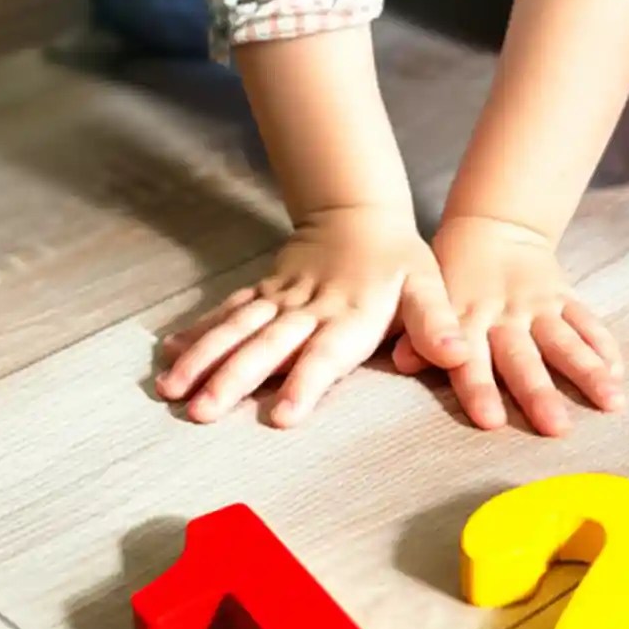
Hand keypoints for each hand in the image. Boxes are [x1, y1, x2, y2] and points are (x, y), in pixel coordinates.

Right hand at [156, 209, 466, 425]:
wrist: (360, 212)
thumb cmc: (399, 261)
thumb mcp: (428, 287)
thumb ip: (436, 324)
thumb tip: (458, 356)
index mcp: (350, 316)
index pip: (324, 355)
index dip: (304, 384)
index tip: (280, 416)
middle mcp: (308, 309)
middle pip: (266, 346)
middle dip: (232, 378)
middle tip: (201, 411)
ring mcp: (279, 299)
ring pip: (236, 327)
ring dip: (203, 357)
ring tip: (170, 388)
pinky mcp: (263, 292)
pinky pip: (227, 310)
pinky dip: (198, 331)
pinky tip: (169, 353)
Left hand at [392, 217, 623, 436]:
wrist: (491, 228)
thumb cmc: (452, 277)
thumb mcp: (430, 299)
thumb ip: (420, 334)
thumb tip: (401, 362)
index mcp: (467, 322)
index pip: (471, 362)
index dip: (479, 390)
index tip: (491, 421)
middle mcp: (505, 317)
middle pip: (524, 359)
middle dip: (541, 393)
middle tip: (558, 429)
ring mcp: (539, 307)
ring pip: (566, 342)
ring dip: (588, 372)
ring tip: (612, 402)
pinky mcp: (564, 297)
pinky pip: (588, 321)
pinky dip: (605, 346)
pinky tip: (619, 374)